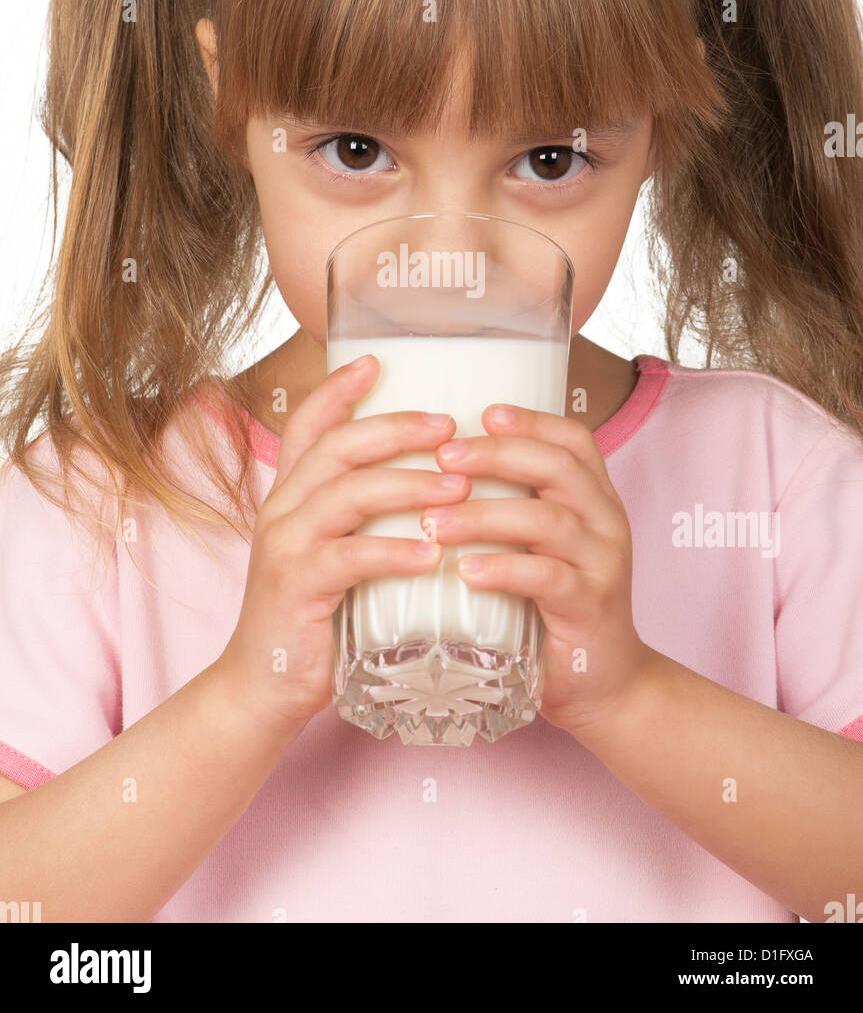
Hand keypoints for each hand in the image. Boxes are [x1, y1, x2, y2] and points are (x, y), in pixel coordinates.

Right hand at [214, 355, 471, 743]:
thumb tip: (433, 482)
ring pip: (348, 494)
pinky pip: (348, 557)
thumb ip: (365, 517)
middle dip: (397, 429)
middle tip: (449, 427)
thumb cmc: (316, 616)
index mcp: (291, 494)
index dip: (340, 389)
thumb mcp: (335, 552)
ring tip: (457, 489)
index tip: (378, 361)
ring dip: (408, 486)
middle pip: (339, 447)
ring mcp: (285, 546)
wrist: (266, 684)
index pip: (309, 424)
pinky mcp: (296, 587)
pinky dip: (393, 553)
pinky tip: (432, 555)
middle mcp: (282, 509)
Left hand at [423, 403, 652, 736]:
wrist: (604, 682)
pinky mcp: (590, 608)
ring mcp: (603, 564)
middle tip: (442, 457)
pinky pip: (548, 578)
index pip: (573, 439)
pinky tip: (465, 571)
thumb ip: (511, 507)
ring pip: (546, 520)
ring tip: (434, 521)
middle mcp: (607, 520)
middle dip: (496, 455)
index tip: (482, 412)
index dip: (530, 420)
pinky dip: (504, 569)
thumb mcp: (539, 546)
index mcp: (594, 498)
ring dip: (484, 515)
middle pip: (557, 467)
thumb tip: (436, 469)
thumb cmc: (554, 606)